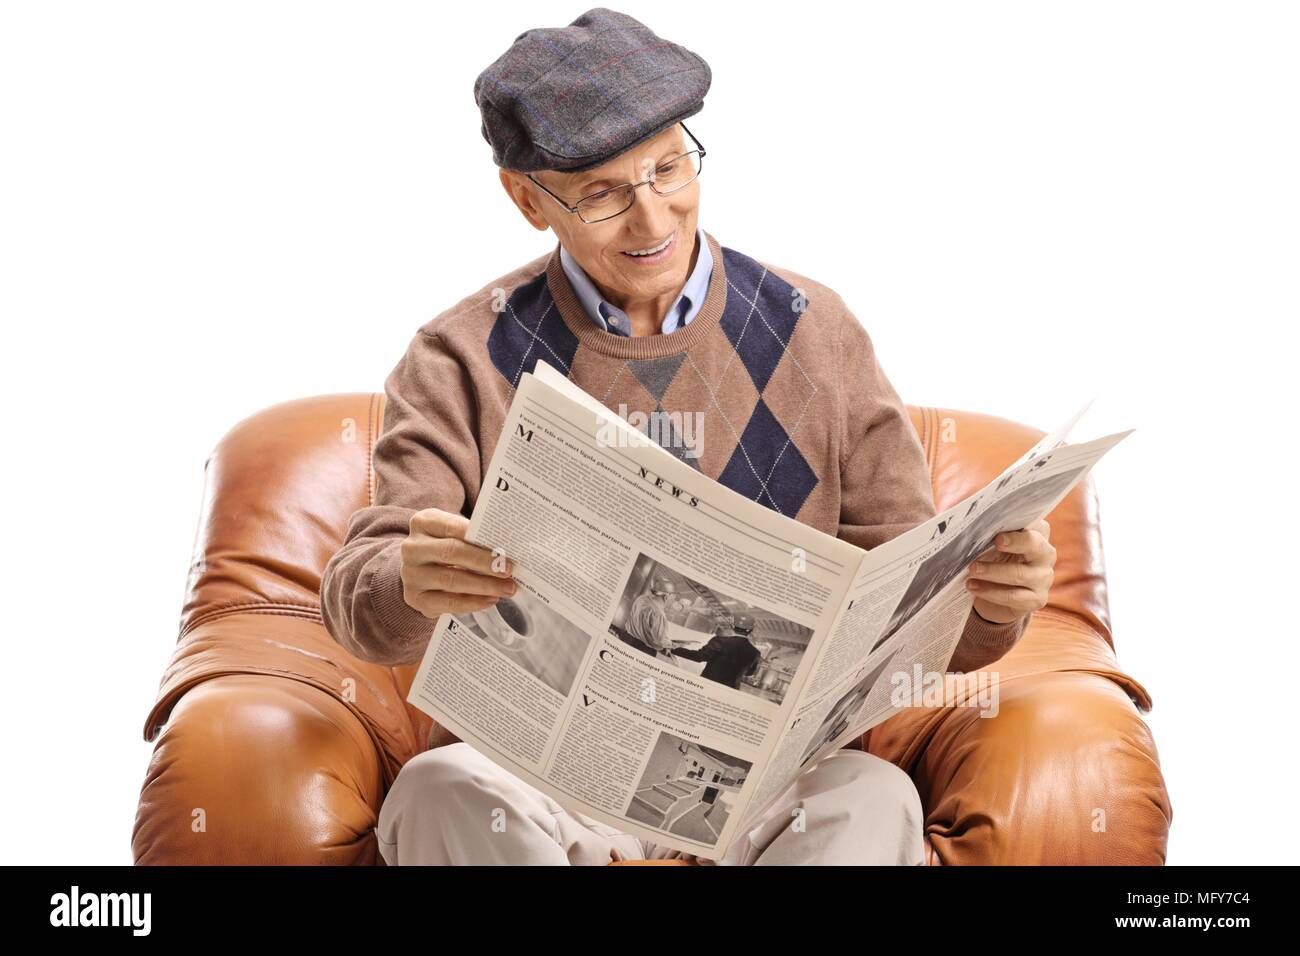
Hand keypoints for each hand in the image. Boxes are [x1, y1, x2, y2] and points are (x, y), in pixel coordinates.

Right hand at [400, 508, 516, 619]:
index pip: (452, 526)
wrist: (420, 570)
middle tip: (508, 569)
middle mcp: (412, 548)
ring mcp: (411, 574)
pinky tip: (490, 600)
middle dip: (484, 562)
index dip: (478, 536)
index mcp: (423, 523)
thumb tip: (506, 550)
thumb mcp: (454, 534)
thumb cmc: (446, 547)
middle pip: (451, 552)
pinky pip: (447, 602)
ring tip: (507, 588)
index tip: (503, 547)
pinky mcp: (415, 598)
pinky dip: (472, 602)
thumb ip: (474, 537)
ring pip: (450, 580)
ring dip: (484, 585)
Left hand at [965, 518, 1055, 623]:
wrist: (995, 592)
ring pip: (1019, 574)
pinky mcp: (1036, 600)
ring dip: (993, 572)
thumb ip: (988, 532)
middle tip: (995, 543)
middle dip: (1014, 543)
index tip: (1001, 532)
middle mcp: (1045, 554)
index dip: (1019, 525)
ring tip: (972, 570)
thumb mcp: (992, 544)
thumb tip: (968, 521)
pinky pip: (1013, 596)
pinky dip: (990, 592)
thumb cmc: (994, 558)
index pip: (1035, 524)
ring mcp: (1043, 578)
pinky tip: (973, 587)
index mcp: (1037, 533)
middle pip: (1034, 545)